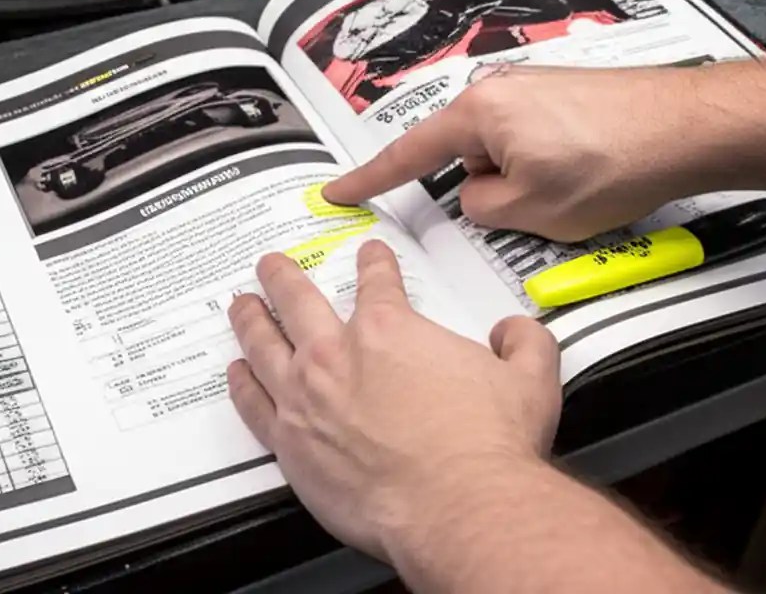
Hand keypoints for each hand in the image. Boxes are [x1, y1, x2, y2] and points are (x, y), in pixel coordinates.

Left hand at [225, 240, 561, 562]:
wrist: (459, 507)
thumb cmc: (485, 450)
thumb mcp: (529, 380)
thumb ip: (523, 344)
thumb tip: (517, 333)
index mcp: (392, 330)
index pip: (376, 281)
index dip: (373, 263)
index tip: (368, 256)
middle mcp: (339, 356)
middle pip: (298, 300)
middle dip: (284, 277)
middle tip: (272, 265)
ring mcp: (308, 398)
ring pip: (263, 343)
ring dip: (250, 319)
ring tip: (241, 305)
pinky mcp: (291, 444)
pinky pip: (253, 404)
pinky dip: (241, 384)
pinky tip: (236, 374)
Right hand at [324, 65, 713, 241]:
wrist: (689, 128)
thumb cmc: (612, 163)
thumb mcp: (528, 211)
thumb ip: (481, 207)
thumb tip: (480, 194)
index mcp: (478, 114)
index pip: (408, 154)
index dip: (370, 179)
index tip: (337, 191)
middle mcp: (499, 92)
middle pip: (467, 158)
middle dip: (491, 191)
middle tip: (536, 207)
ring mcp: (535, 90)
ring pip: (506, 157)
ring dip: (529, 183)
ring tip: (580, 190)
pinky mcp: (566, 97)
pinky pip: (537, 145)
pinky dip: (554, 169)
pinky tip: (592, 175)